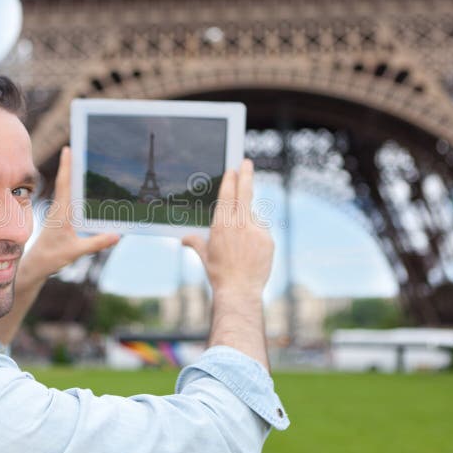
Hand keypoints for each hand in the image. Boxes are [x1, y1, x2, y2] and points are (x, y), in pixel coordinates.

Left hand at [20, 146, 118, 279]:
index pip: (64, 185)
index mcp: (62, 213)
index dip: (67, 166)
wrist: (36, 265)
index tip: (68, 148)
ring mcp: (60, 213)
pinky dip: (74, 189)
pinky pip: (69, 199)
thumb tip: (117, 235)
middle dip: (72, 164)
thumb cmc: (52, 257)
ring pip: (67, 189)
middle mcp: (60, 209)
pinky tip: (83, 187)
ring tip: (82, 160)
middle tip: (79, 146)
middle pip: (66, 181)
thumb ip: (96, 243)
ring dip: (73, 175)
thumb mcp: (75, 251)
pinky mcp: (62, 218)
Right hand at [183, 159, 272, 368]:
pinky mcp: (268, 240)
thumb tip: (184, 239)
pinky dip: (257, 237)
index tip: (234, 169)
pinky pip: (262, 232)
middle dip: (246, 175)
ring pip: (253, 217)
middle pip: (244, 193)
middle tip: (247, 162)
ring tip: (242, 248)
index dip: (230, 180)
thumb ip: (195, 242)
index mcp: (221, 225)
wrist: (239, 291)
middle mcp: (238, 224)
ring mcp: (255, 231)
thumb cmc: (219, 274)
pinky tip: (252, 253)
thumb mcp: (205, 256)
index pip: (227, 195)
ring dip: (248, 224)